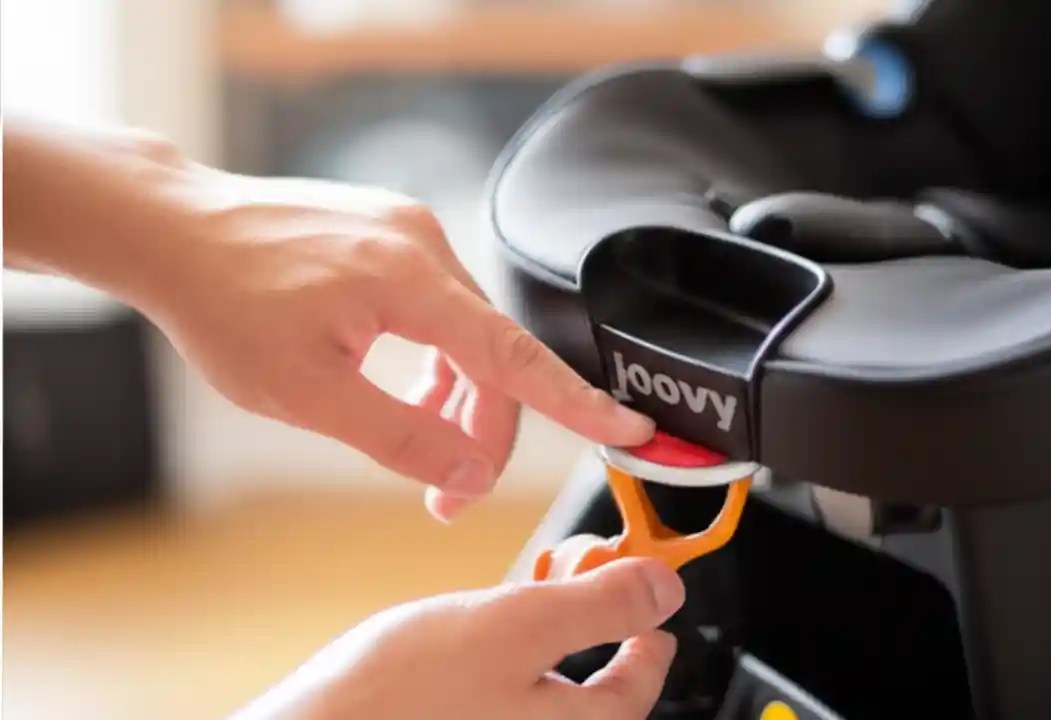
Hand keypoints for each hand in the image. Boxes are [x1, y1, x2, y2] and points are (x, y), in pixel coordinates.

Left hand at [3, 120, 654, 519]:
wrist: (170, 229)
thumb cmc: (222, 305)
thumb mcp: (306, 395)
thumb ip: (400, 438)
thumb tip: (469, 475)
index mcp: (408, 280)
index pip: (514, 355)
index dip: (576, 401)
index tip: (630, 427)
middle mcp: (421, 244)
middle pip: (491, 354)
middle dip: (481, 430)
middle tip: (448, 499)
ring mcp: (407, 231)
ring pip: (466, 333)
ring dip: (456, 397)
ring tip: (416, 446)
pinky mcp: (390, 233)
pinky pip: (438, 307)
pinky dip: (435, 358)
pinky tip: (402, 388)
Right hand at [235, 558, 685, 719]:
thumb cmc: (402, 696)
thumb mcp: (519, 626)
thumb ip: (600, 607)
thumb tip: (665, 589)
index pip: (640, 686)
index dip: (650, 628)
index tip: (651, 598)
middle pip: (593, 689)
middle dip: (589, 622)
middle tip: (574, 575)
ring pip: (545, 691)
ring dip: (545, 638)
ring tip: (521, 592)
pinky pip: (501, 702)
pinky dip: (502, 663)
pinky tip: (472, 636)